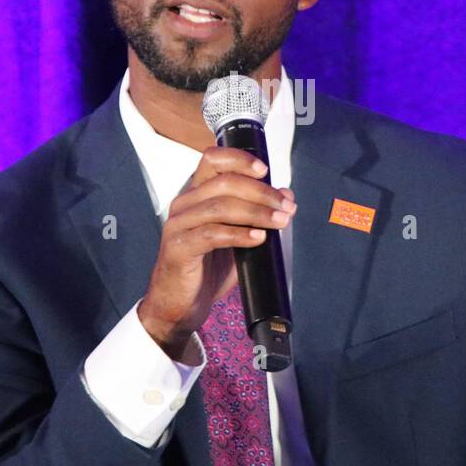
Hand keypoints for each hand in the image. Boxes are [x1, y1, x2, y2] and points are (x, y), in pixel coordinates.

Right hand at [138, 146, 296, 357]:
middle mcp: (184, 204)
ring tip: (279, 222)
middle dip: (261, 192)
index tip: (265, 171)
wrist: (179, 306)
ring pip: (220, 206)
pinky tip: (258, 238)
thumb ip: (258, 218)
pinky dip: (239, 234)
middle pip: (224, 182)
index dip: (239, 159)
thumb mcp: (238, 238)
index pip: (213, 159)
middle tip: (285, 207)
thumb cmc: (207, 270)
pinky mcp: (178, 248)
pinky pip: (211, 234)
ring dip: (256, 212)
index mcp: (197, 195)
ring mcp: (178, 225)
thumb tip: (287, 198)